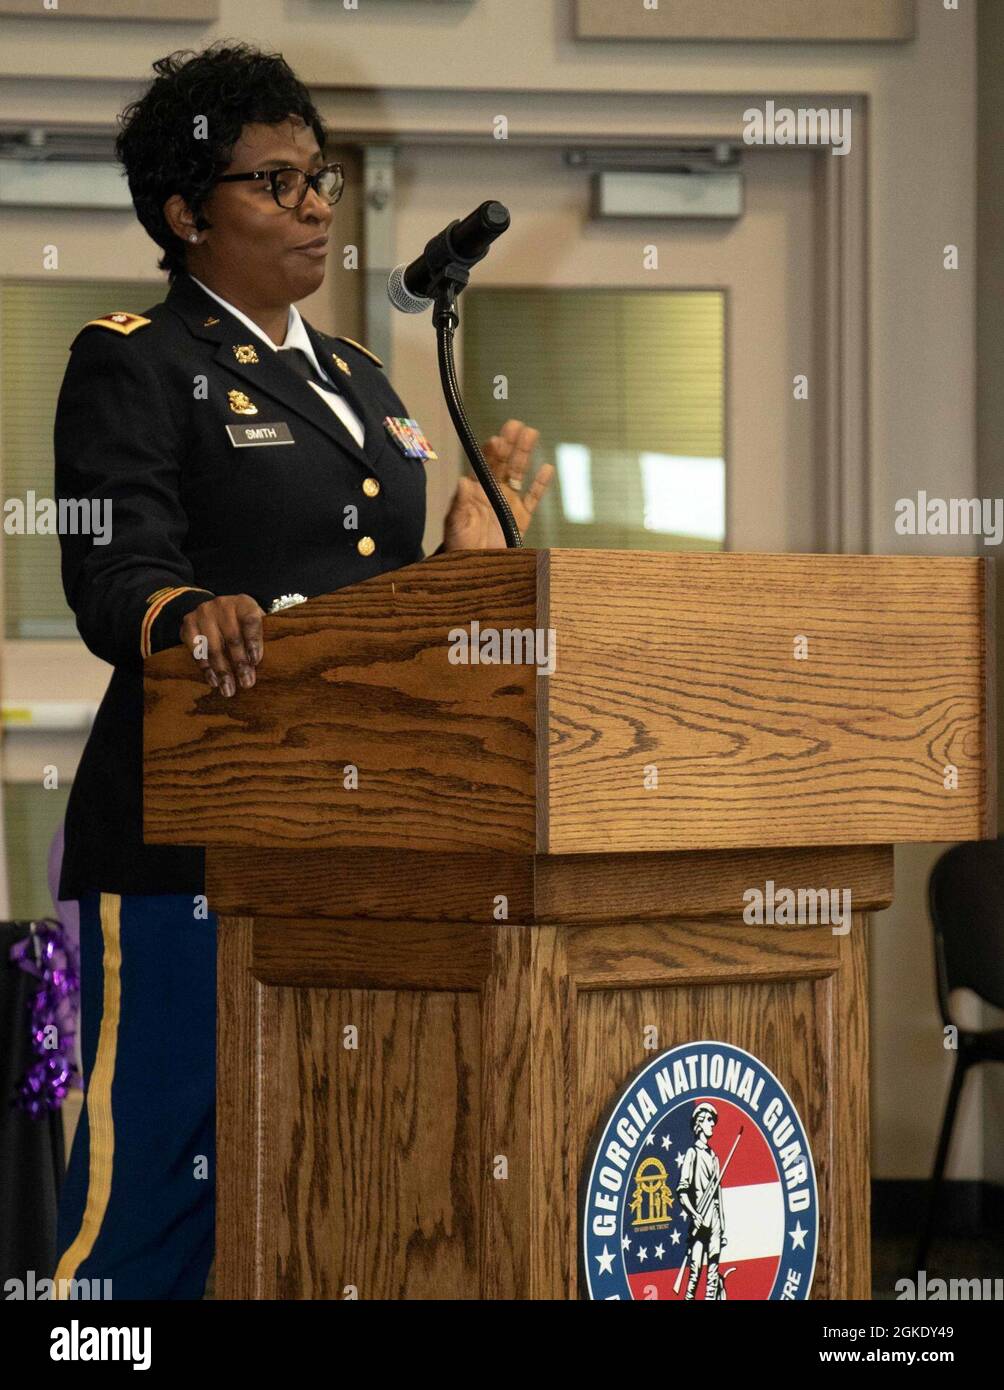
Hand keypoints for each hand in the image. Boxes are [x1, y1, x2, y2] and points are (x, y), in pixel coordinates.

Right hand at [179, 594, 264, 697]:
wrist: (212, 610)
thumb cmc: (241, 623)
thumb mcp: (254, 622)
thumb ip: (261, 637)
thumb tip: (272, 664)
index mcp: (243, 603)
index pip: (250, 621)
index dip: (254, 641)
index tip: (256, 661)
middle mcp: (222, 604)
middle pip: (232, 637)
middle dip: (240, 663)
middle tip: (247, 683)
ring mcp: (203, 613)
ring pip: (213, 647)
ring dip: (222, 671)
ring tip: (229, 689)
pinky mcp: (188, 624)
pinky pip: (197, 651)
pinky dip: (206, 669)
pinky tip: (214, 681)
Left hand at [442, 419, 553, 550]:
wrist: (474, 566)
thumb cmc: (459, 545)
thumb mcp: (456, 524)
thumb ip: (460, 503)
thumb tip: (463, 481)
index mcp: (476, 490)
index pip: (484, 465)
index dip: (491, 451)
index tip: (498, 439)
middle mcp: (493, 491)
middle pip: (504, 462)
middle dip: (511, 443)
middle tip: (517, 424)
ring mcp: (509, 502)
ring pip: (520, 473)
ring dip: (525, 454)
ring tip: (532, 434)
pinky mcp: (522, 516)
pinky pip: (533, 497)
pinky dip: (541, 484)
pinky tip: (547, 469)